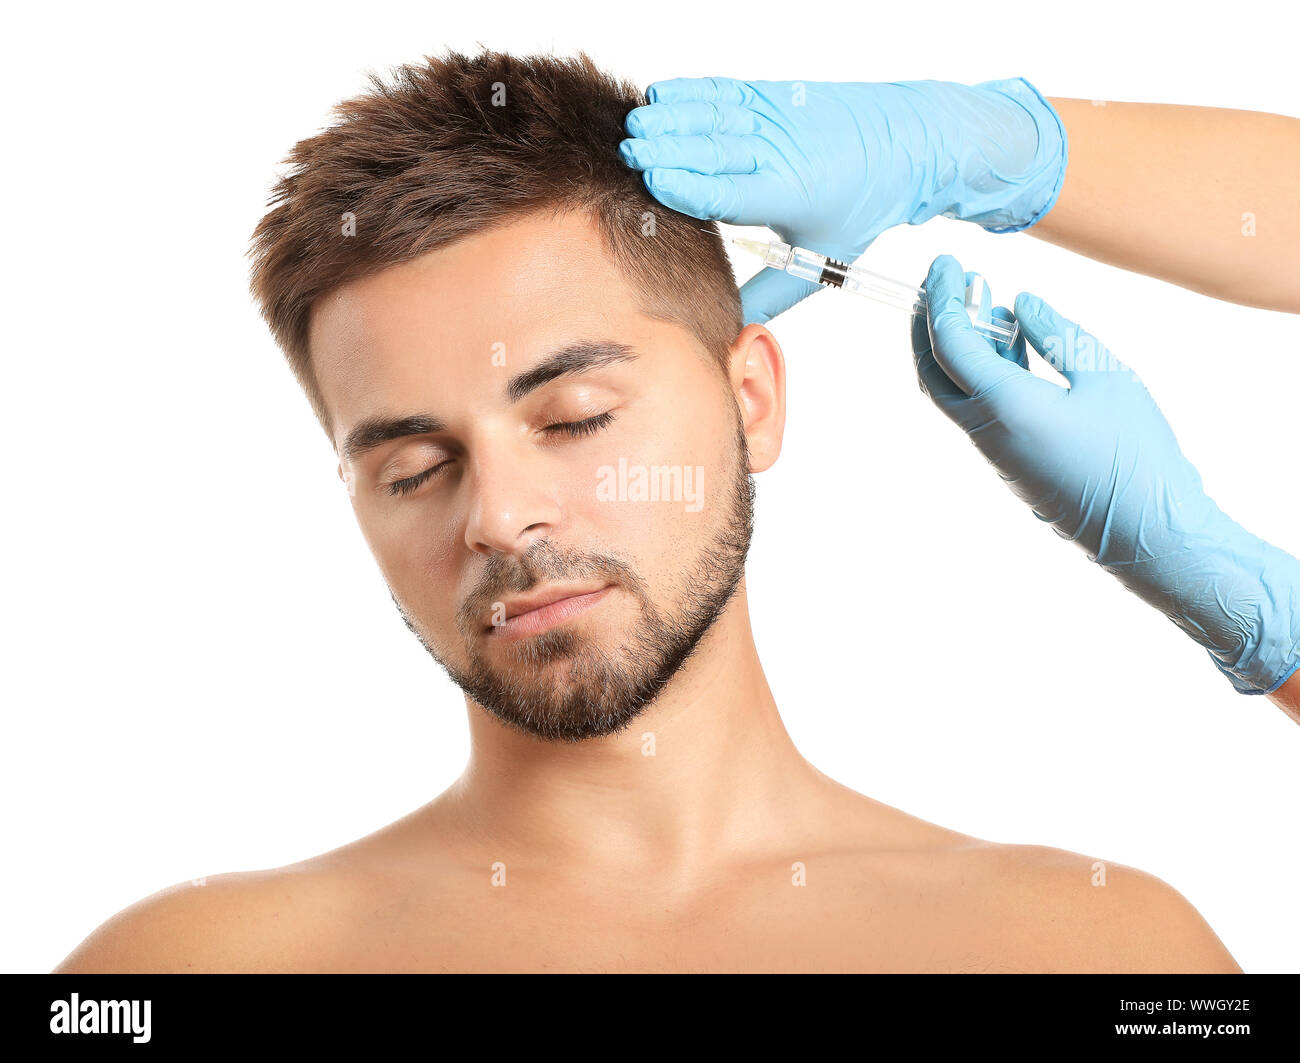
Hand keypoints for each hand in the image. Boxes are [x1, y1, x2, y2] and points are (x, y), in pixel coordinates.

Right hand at [620, 77, 1065, 324]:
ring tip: (638, 124)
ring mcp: (778, 118)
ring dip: (673, 116)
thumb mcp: (821, 259)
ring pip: (716, 114)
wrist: (911, 142)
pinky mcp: (777, 94)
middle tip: (630, 151)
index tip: (651, 182)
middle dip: (667, 148)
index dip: (686, 186)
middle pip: (713, 148)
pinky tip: (664, 93)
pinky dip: (692, 91)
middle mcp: (781, 152)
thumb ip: (772, 294)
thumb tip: (736, 328)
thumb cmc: (864, 199)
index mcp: (789, 195)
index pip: (727, 192)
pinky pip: (727, 91)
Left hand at [913, 254, 1299, 695]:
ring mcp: (994, 450)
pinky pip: (979, 407)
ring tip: (982, 299)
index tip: (945, 264)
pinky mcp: (1010, 460)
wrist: (1149, 532)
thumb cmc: (1135, 454)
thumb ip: (1057, 334)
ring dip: (958, 344)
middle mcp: (985, 431)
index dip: (942, 299)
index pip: (949, 343)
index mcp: (1003, 407)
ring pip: (954, 390)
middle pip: (934, 369)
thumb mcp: (1106, 377)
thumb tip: (1018, 302)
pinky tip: (1011, 340)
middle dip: (931, 320)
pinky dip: (983, 368)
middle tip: (944, 280)